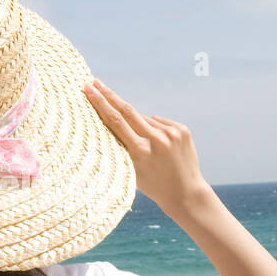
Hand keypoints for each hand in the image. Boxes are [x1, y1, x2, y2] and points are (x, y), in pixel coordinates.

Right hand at [83, 78, 207, 217]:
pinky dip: (153, 129)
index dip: (101, 104)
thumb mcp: (131, 170)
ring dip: (136, 124)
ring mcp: (171, 133)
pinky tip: (158, 146)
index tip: (90, 89)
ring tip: (143, 145)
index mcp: (140, 152)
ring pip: (144, 119)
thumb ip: (123, 146)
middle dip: (109, 96)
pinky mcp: (182, 129)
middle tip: (95, 82)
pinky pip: (158, 122)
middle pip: (127, 111)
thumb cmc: (154, 185)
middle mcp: (156, 139)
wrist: (186, 193)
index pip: (116, 122)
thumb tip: (112, 118)